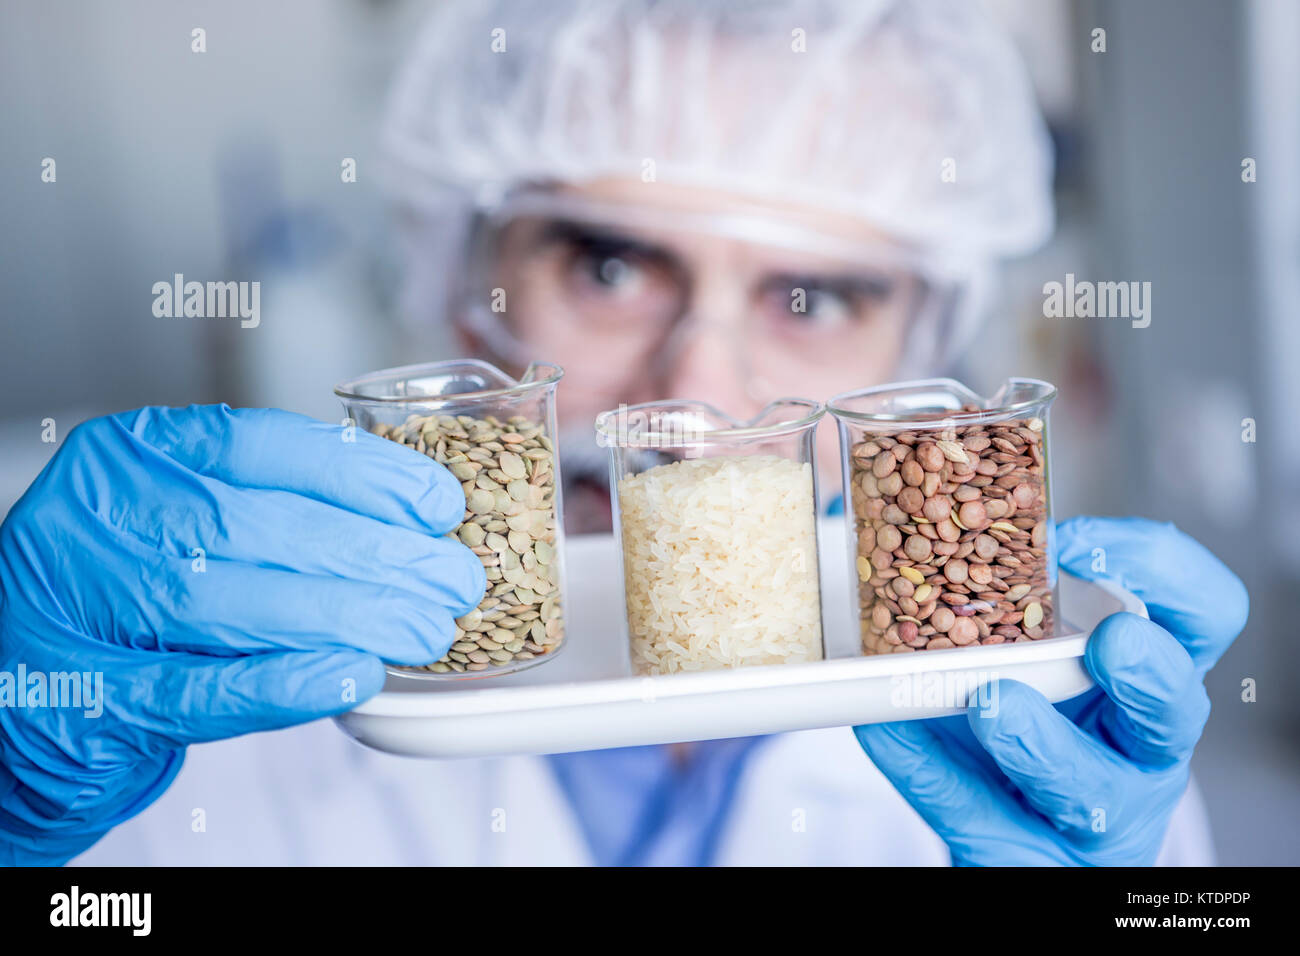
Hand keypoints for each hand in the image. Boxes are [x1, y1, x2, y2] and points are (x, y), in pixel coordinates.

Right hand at [0, 405, 483, 864]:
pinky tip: (350, 677)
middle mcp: (100, 515)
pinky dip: (282, 683)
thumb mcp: (178, 519)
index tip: (438, 503)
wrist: (16, 678)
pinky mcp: (84, 694)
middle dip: (375, 553)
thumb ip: (266, 509)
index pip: (259, 445)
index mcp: (132, 454)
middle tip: (455, 580)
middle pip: (259, 525)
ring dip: (348, 616)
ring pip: (234, 600)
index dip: (361, 473)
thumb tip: (409, 524)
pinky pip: (196, 688)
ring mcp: (85, 603)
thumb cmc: (123, 589)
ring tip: (426, 629)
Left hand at [854, 516, 1247, 865]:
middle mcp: (1140, 750)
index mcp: (1151, 682)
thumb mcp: (1033, 664)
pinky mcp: (1027, 859)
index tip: (1081, 540)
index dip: (1162, 572)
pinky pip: (976, 816)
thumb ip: (1000, 613)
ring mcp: (1093, 817)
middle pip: (1175, 709)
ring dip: (1040, 741)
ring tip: (991, 704)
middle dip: (1149, 672)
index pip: (1205, 617)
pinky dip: (928, 768)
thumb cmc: (1030, 736)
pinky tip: (885, 730)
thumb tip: (926, 548)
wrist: (1011, 841)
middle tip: (1109, 640)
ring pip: (1086, 787)